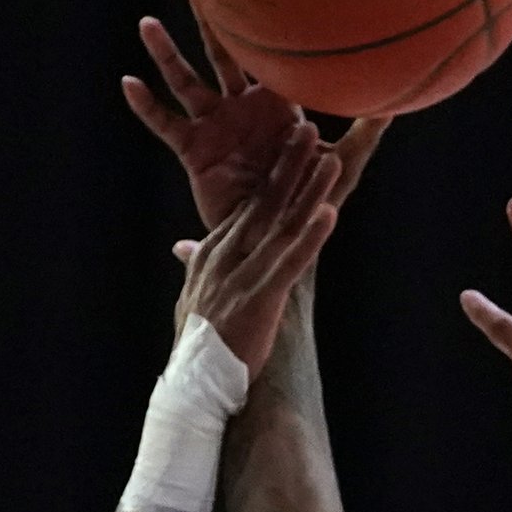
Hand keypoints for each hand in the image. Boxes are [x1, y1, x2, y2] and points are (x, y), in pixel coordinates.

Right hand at [123, 0, 387, 228]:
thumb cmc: (310, 197)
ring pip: (186, 80)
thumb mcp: (343, 163)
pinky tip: (128, 82)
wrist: (277, 234)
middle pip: (220, 53)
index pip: (265, 53)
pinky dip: (146, 105)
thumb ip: (365, 132)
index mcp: (274, 102)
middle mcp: (240, 106)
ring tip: (147, 23)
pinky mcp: (194, 152)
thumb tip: (397, 102)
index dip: (258, 23)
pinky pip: (166, 124)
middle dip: (210, 20)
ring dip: (166, 53)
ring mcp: (214, 126)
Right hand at [175, 123, 339, 368]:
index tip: (290, 145)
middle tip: (308, 128)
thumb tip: (182, 246)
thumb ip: (193, 263)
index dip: (272, 174)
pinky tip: (329, 215)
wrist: (195, 383)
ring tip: (330, 160)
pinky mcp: (259, 297)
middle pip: (264, 202)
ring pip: (281, 224)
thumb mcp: (192, 294)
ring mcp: (243, 274)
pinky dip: (310, 237)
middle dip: (289, 165)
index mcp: (214, 252)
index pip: (248, 205)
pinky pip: (290, 261)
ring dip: (308, 191)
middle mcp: (227, 255)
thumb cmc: (198, 342)